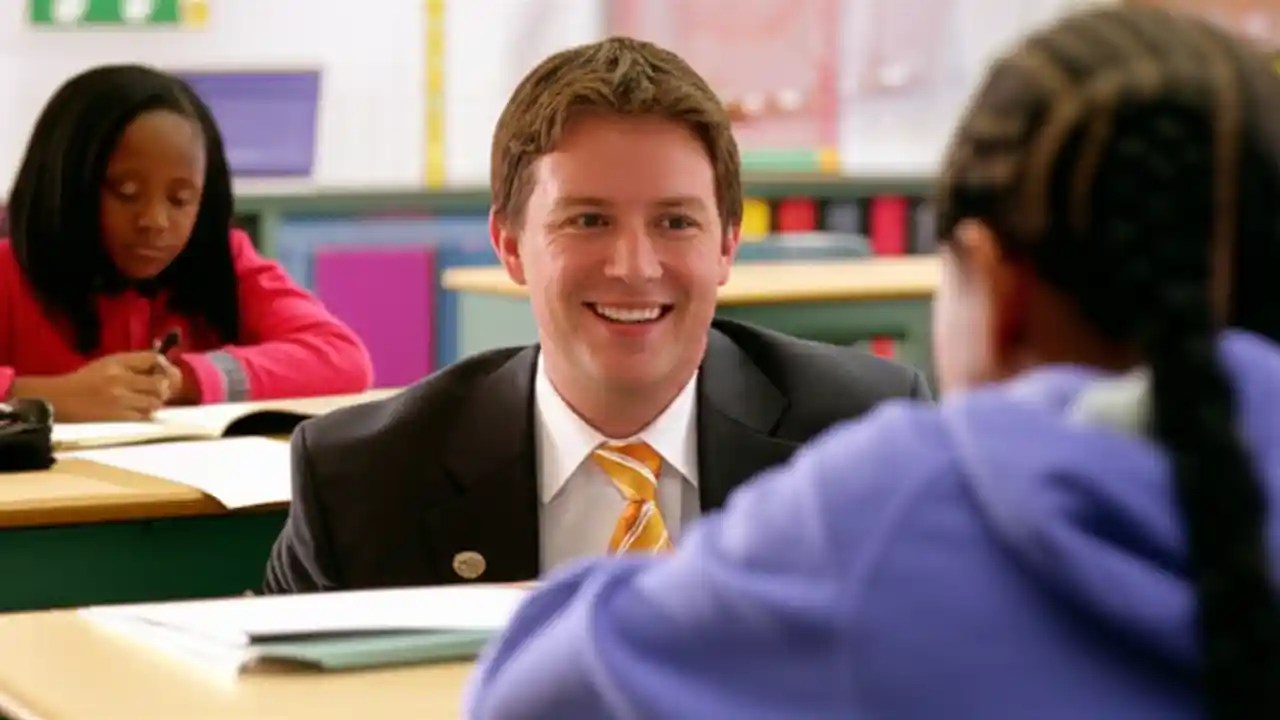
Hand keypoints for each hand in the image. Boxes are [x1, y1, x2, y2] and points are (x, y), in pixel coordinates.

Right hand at [13, 352, 180, 421]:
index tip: (164, 372)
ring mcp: (120, 399)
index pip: (154, 358)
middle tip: (159, 391)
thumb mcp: (107, 364)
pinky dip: (144, 415)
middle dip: (164, 388)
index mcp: (118, 362)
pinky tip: (136, 412)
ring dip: (155, 403)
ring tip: (145, 403)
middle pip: (161, 382)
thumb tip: (162, 366)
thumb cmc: (84, 381)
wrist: (58, 400)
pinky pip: (144, 416)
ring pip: (155, 401)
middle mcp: (121, 378)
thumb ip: (132, 364)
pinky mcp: (117, 417)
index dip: (164, 366)